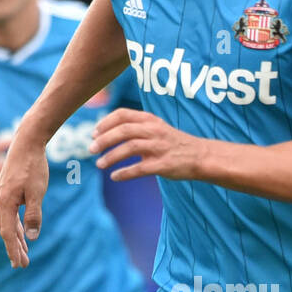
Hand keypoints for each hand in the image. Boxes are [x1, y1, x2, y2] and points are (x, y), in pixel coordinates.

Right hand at [0, 127, 48, 268]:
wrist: (27, 141)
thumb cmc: (33, 166)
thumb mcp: (37, 192)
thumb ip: (33, 215)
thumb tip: (31, 237)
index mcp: (5, 202)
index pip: (7, 233)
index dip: (13, 250)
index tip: (18, 264)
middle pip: (6, 230)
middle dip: (14, 248)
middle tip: (21, 265)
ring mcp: (1, 194)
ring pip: (7, 222)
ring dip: (15, 238)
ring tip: (23, 253)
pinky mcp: (6, 190)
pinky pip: (10, 213)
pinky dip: (16, 225)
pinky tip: (22, 232)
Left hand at [90, 108, 206, 181]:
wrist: (200, 156)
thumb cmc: (173, 143)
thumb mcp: (156, 128)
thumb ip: (136, 127)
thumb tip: (107, 133)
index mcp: (150, 120)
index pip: (122, 115)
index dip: (105, 123)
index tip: (94, 133)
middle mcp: (154, 131)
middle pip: (123, 130)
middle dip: (104, 140)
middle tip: (91, 149)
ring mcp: (159, 147)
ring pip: (130, 148)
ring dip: (111, 156)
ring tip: (100, 164)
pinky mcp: (164, 164)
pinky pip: (140, 168)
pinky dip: (124, 173)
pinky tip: (115, 177)